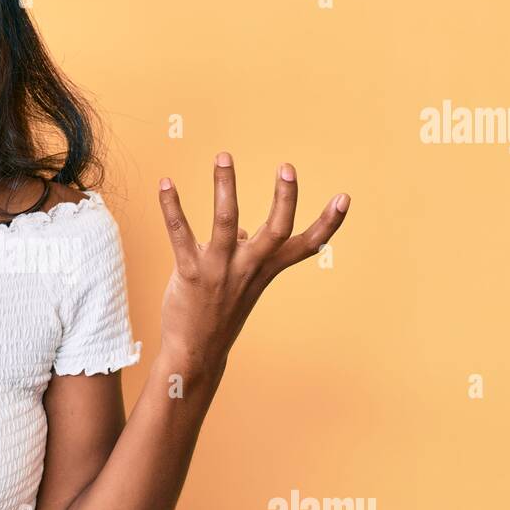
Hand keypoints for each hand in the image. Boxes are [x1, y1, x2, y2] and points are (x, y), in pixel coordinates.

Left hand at [157, 154, 349, 368]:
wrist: (195, 353)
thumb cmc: (219, 312)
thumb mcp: (242, 282)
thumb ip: (246, 252)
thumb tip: (243, 229)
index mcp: (266, 269)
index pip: (306, 245)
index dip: (328, 224)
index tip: (344, 198)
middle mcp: (249, 268)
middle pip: (276, 230)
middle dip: (284, 198)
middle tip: (287, 166)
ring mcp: (220, 271)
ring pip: (227, 222)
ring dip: (225, 186)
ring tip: (223, 156)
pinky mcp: (190, 273)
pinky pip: (180, 233)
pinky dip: (172, 206)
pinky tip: (165, 182)